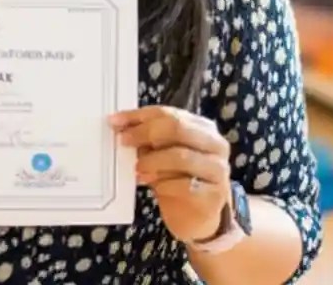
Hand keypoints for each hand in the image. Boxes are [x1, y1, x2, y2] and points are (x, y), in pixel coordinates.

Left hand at [111, 106, 232, 244]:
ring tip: (138, 169)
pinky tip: (153, 186)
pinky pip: (183, 185)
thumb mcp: (163, 155)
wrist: (196, 219)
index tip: (115, 121)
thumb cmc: (177, 181)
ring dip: (152, 161)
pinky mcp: (213, 195)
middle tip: (124, 141)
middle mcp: (215, 145)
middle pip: (177, 128)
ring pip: (180, 157)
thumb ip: (150, 140)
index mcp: (203, 128)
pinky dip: (163, 184)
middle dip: (145, 133)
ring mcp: (218, 170)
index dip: (140, 116)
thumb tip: (122, 128)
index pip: (169, 113)